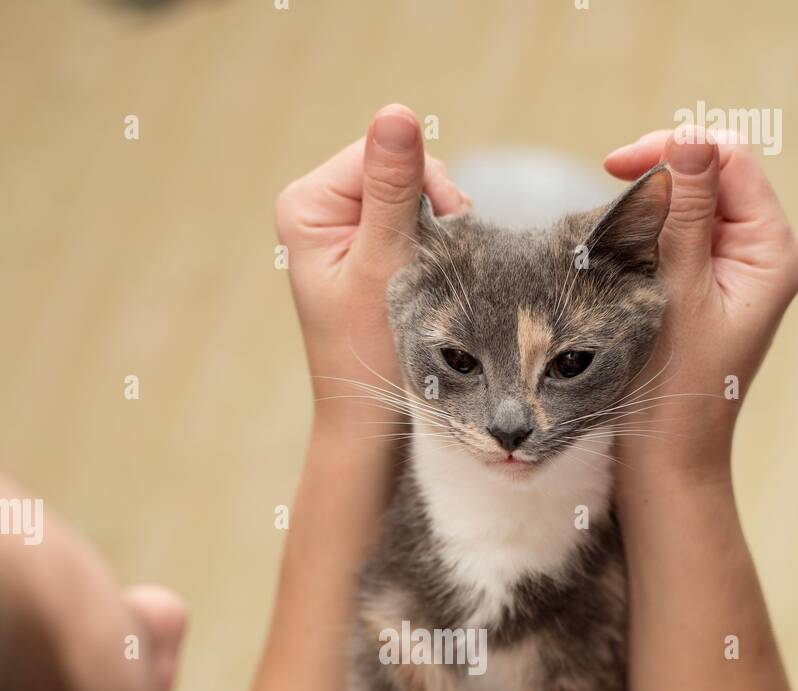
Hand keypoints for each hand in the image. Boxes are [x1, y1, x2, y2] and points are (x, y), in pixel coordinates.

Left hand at [275, 104, 467, 425]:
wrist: (369, 420)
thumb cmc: (370, 353)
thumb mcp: (385, 266)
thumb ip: (393, 191)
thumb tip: (397, 114)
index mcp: (307, 205)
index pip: (382, 152)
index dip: (424, 186)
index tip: (441, 237)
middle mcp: (319, 210)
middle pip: (398, 168)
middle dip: (431, 211)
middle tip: (437, 266)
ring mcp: (342, 230)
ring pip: (413, 196)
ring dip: (437, 232)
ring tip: (431, 281)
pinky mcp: (366, 251)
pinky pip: (413, 223)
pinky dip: (433, 247)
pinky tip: (430, 282)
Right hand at [603, 127, 797, 473]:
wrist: (664, 461)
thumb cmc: (673, 390)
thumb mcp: (676, 293)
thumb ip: (684, 215)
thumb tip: (688, 142)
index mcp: (772, 252)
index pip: (730, 161)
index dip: (675, 151)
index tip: (614, 167)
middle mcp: (760, 257)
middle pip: (712, 178)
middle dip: (659, 179)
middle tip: (605, 197)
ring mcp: (732, 275)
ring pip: (689, 209)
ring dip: (647, 211)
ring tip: (608, 236)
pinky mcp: (703, 292)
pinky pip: (676, 242)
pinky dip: (644, 238)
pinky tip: (615, 258)